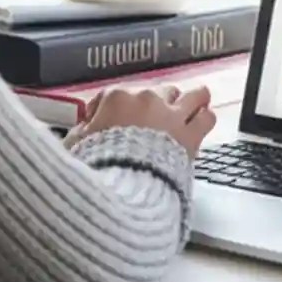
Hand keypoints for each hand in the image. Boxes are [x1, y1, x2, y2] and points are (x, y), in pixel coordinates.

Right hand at [62, 85, 214, 158]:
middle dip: (157, 106)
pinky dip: (204, 119)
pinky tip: (202, 122)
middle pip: (158, 92)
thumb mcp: (75, 147)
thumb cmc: (95, 167)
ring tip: (192, 109)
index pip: (116, 96)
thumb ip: (82, 132)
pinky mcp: (190, 134)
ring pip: (193, 95)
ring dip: (191, 102)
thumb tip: (85, 128)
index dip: (113, 110)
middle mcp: (147, 99)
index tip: (111, 124)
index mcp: (116, 98)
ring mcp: (171, 115)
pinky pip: (207, 117)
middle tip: (154, 122)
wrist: (122, 188)